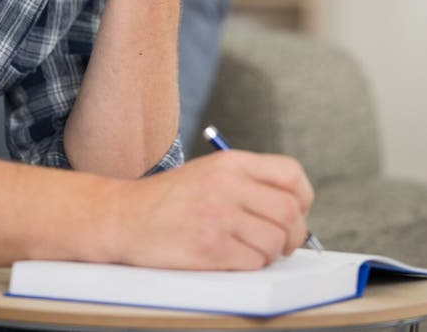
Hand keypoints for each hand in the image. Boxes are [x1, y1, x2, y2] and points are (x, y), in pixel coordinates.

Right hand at [105, 150, 313, 270]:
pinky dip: (249, 265)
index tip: (296, 211)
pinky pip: (252, 262)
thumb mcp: (210, 173)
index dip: (302, 197)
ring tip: (249, 249)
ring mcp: (219, 216)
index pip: (291, 174)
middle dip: (293, 233)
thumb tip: (293, 208)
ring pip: (275, 241)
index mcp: (231, 162)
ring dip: (269, 253)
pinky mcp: (209, 248)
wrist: (124, 216)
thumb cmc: (170, 198)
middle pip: (290, 212)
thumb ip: (248, 182)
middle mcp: (228, 185)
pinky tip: (231, 257)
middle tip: (281, 242)